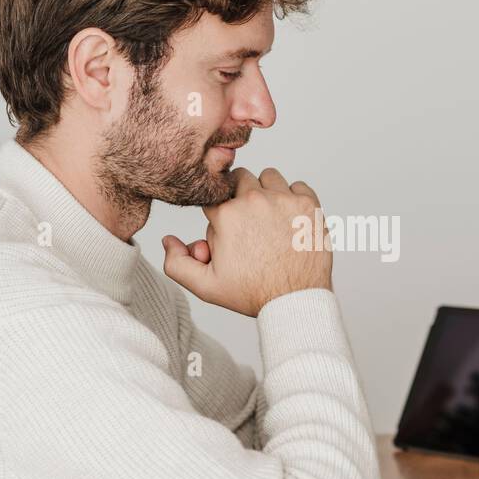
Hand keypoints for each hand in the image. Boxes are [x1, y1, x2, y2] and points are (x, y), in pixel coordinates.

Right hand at [162, 167, 332, 316]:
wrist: (295, 300)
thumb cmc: (253, 293)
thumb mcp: (206, 286)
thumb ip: (178, 264)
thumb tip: (169, 240)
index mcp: (227, 215)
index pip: (214, 196)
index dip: (218, 213)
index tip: (227, 229)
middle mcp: (255, 201)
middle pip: (240, 179)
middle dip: (240, 197)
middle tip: (247, 223)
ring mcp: (284, 200)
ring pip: (269, 177)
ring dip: (267, 192)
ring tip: (269, 219)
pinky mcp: (309, 204)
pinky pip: (298, 186)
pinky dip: (293, 199)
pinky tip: (289, 220)